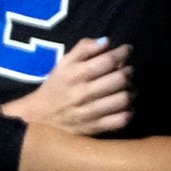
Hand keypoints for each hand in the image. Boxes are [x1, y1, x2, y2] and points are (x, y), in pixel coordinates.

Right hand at [8, 35, 130, 135]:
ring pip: (123, 99)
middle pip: (119, 79)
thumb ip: (83, 49)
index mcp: (76, 75)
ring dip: (130, 91)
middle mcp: (84, 93)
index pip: (108, 60)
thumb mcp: (63, 63)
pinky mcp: (94, 128)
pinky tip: (124, 106)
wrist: (39, 118)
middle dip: (128, 71)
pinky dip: (128, 112)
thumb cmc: (55, 86)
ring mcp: (90, 113)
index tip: (127, 50)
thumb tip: (106, 41)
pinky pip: (121, 120)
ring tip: (128, 88)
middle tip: (127, 70)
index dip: (122, 53)